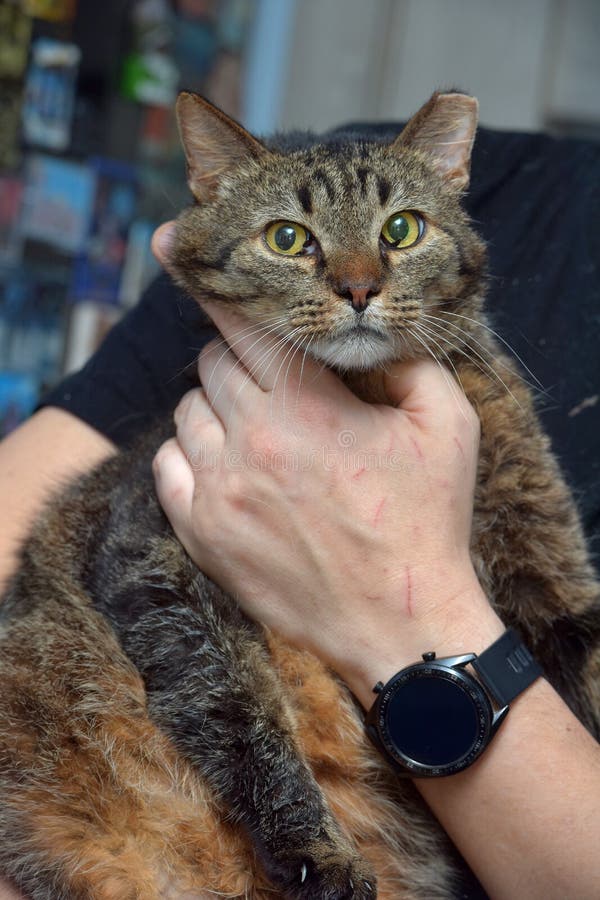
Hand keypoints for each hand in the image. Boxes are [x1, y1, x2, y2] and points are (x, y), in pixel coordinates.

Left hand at [152, 223, 502, 707]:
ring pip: (187, 411)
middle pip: (212, 363)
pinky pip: (167, 466)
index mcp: (308, 406)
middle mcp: (253, 440)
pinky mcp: (204, 533)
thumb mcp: (448, 427)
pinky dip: (189, 454)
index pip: (242, 325)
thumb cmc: (427, 523)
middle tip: (272, 381)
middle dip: (239, 360)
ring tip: (258, 428)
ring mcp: (221, 490)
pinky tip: (226, 465)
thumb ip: (407, 363)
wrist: (400, 624)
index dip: (214, 286)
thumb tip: (371, 332)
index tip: (175, 247)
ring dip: (216, 406)